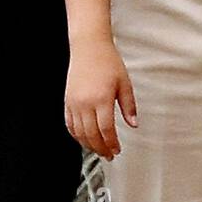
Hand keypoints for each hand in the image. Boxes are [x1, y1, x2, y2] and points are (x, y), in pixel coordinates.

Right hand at [65, 36, 136, 159]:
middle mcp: (86, 103)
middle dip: (101, 148)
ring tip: (98, 149)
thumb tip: (133, 124)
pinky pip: (69, 124)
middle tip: (109, 155)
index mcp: (102, 99)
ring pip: (79, 132)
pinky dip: (76, 135)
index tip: (117, 150)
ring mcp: (75, 103)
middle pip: (92, 135)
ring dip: (89, 145)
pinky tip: (83, 138)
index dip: (112, 143)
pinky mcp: (67, 100)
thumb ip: (129, 106)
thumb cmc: (107, 61)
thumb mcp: (124, 82)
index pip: (106, 130)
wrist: (89, 46)